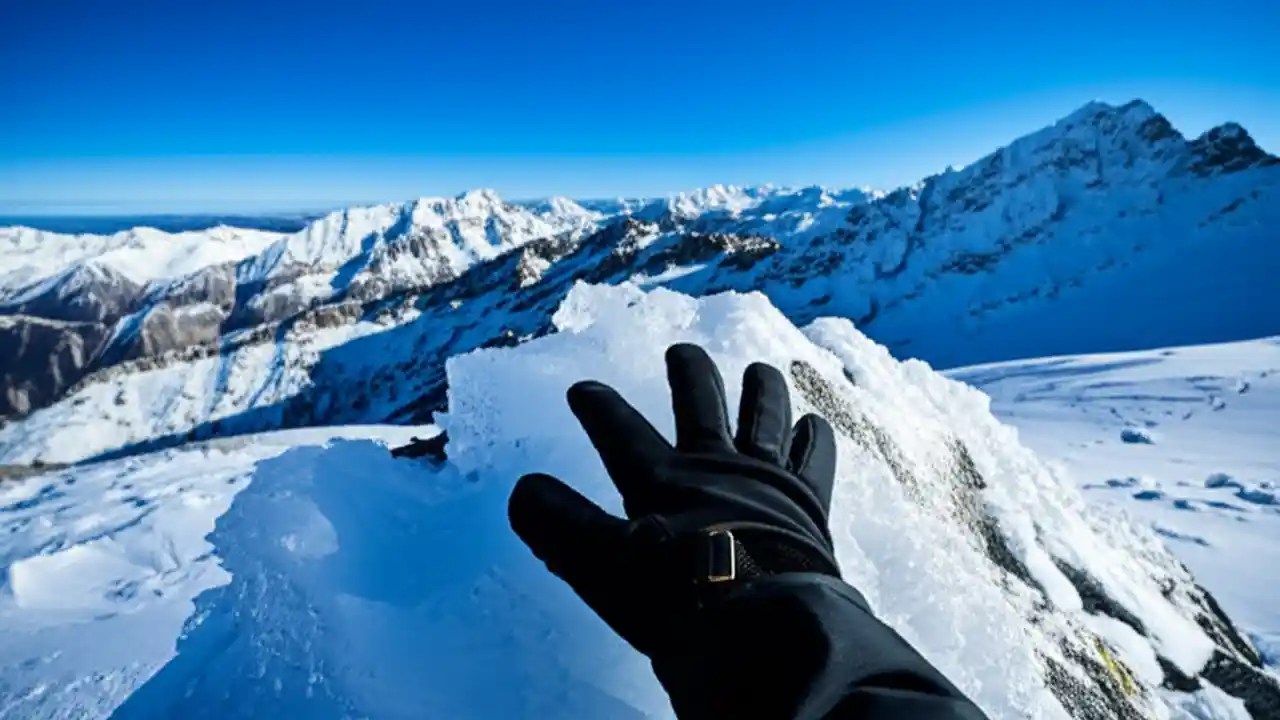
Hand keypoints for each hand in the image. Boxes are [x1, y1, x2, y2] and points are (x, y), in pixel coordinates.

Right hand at [508, 343, 837, 658]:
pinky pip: (813, 459)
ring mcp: (766, 479)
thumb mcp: (600, 568)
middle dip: (688, 374)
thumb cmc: (678, 600)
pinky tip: (816, 424)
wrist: (767, 625)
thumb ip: (559, 526)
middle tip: (681, 352)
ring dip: (760, 391)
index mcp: (660, 479)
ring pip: (764, 417)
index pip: (619, 431)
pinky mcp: (808, 503)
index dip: (599, 407)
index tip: (584, 389)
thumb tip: (523, 489)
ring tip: (760, 371)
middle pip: (699, 404)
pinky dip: (814, 439)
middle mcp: (713, 465)